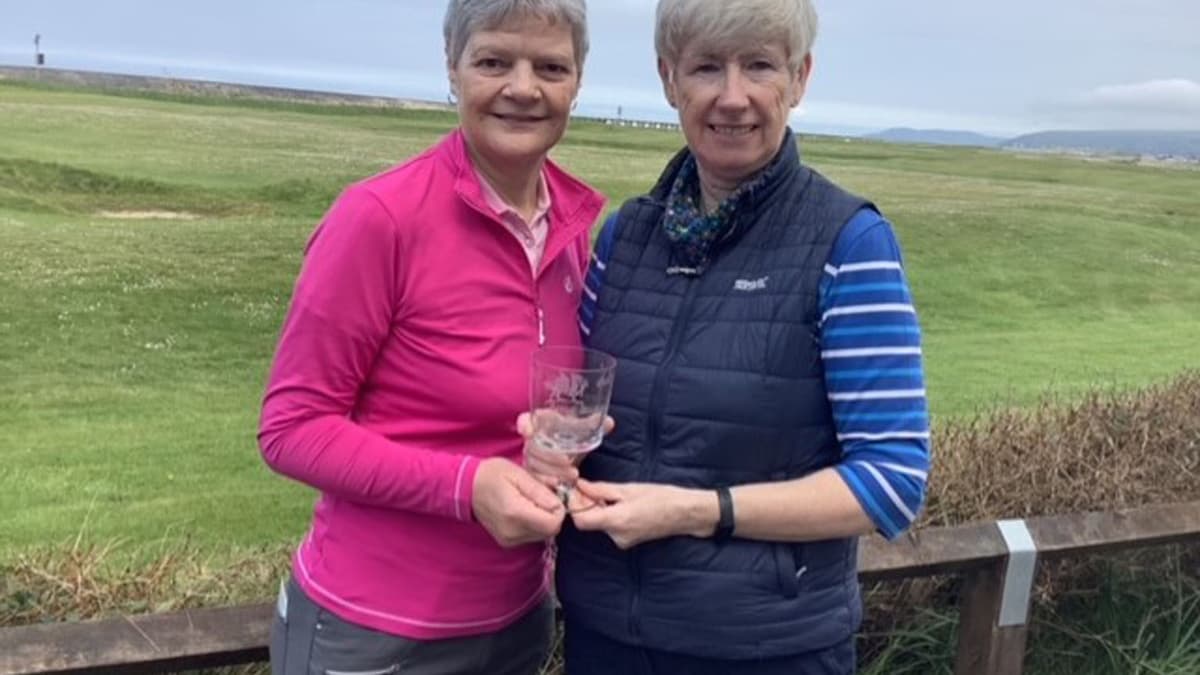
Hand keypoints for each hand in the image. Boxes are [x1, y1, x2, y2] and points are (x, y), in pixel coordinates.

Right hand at [471, 458, 564, 547]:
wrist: (467, 487)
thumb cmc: (492, 475)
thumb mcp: (518, 474)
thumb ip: (540, 491)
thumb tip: (559, 504)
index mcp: (515, 513)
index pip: (553, 524)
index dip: (559, 509)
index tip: (551, 494)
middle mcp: (512, 532)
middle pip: (550, 530)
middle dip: (552, 513)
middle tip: (541, 495)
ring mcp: (509, 540)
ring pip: (543, 534)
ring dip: (544, 519)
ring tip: (530, 501)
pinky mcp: (507, 542)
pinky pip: (532, 536)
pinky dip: (534, 524)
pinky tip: (524, 510)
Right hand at [517, 412, 614, 488]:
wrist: (561, 448)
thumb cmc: (567, 433)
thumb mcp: (578, 428)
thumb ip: (590, 425)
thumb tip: (609, 422)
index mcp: (538, 423)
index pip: (525, 421)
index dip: (525, 425)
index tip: (529, 431)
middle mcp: (530, 440)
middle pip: (532, 447)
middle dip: (549, 455)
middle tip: (567, 459)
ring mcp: (529, 457)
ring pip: (534, 465)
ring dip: (552, 470)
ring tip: (572, 474)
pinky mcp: (532, 472)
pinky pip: (536, 479)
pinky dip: (548, 482)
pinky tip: (561, 484)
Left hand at [569, 480, 716, 548]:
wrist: (684, 514)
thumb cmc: (660, 497)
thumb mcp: (628, 489)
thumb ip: (600, 490)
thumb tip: (579, 486)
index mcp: (616, 521)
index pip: (580, 521)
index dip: (574, 505)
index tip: (576, 490)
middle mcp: (616, 536)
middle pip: (589, 522)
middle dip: (585, 504)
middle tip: (590, 487)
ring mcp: (622, 541)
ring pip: (599, 524)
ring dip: (598, 508)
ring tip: (610, 493)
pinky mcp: (627, 541)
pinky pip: (610, 527)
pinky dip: (608, 514)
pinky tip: (620, 504)